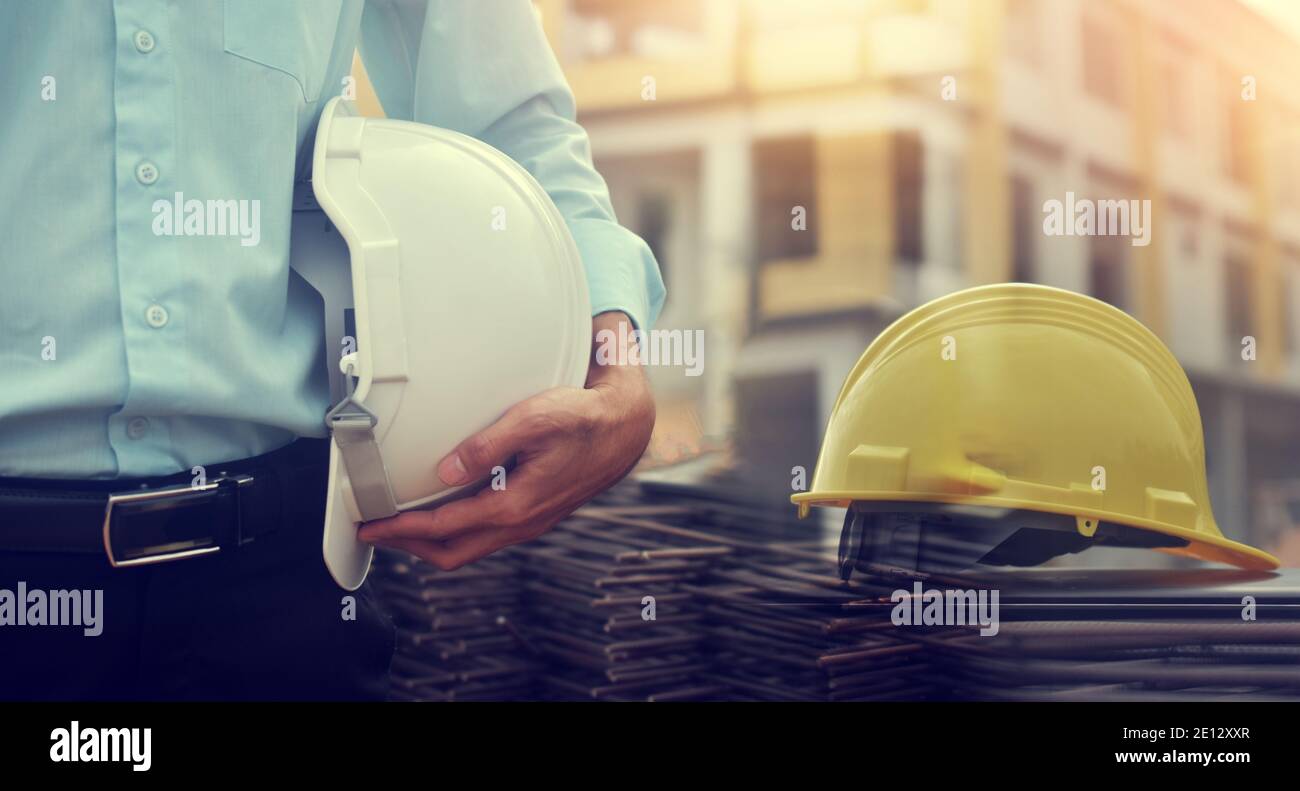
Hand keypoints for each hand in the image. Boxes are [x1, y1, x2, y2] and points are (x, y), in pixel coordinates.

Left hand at [357, 311, 654, 569]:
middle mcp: (521, 523)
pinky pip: (487, 537)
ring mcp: (530, 523)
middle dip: (408, 546)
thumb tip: (444, 472)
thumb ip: (485, 446)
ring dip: (431, 542)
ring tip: (401, 526)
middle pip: (452, 554)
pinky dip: (456, 533)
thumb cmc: (582, 419)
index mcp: (515, 505)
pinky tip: (445, 514)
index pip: (444, 527)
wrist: (624, 428)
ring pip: (470, 548)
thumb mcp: (532, 420)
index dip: (402, 529)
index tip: (371, 526)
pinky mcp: (534, 515)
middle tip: (375, 532)